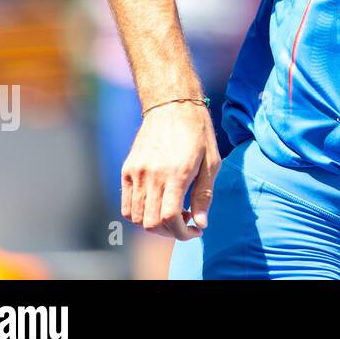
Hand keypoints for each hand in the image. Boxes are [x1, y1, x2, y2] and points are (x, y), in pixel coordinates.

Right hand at [121, 99, 219, 240]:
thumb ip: (205, 195)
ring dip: (154, 225)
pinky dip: (139, 214)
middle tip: (186, 223)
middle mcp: (152, 175)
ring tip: (172, 213)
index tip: (195, 230)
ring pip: (136, 218)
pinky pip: (127, 205)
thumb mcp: (212, 162)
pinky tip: (157, 204)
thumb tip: (200, 223)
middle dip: (170, 232)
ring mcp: (136, 173)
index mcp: (176, 174)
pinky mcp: (127, 170)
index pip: (170, 218)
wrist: (172, 105)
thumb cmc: (198, 132)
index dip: (182, 233)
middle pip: (151, 223)